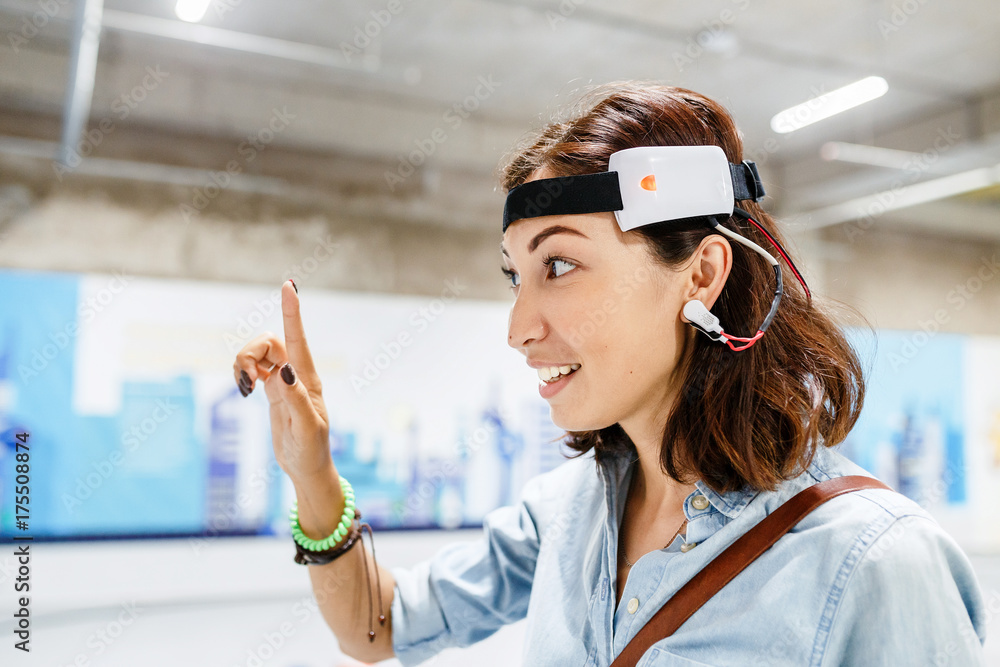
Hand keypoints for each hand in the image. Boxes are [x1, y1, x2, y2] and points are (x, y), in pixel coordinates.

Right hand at [232, 280, 333, 484]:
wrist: (306, 467)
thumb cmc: (311, 450)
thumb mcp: (306, 428)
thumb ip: (295, 398)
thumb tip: (282, 369)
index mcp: (307, 379)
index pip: (297, 338)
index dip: (292, 312)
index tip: (289, 285)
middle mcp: (295, 374)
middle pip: (268, 341)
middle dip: (249, 352)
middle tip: (247, 381)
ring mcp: (283, 380)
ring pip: (257, 352)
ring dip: (243, 363)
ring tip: (245, 387)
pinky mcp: (272, 389)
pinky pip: (252, 367)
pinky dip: (242, 372)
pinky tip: (245, 389)